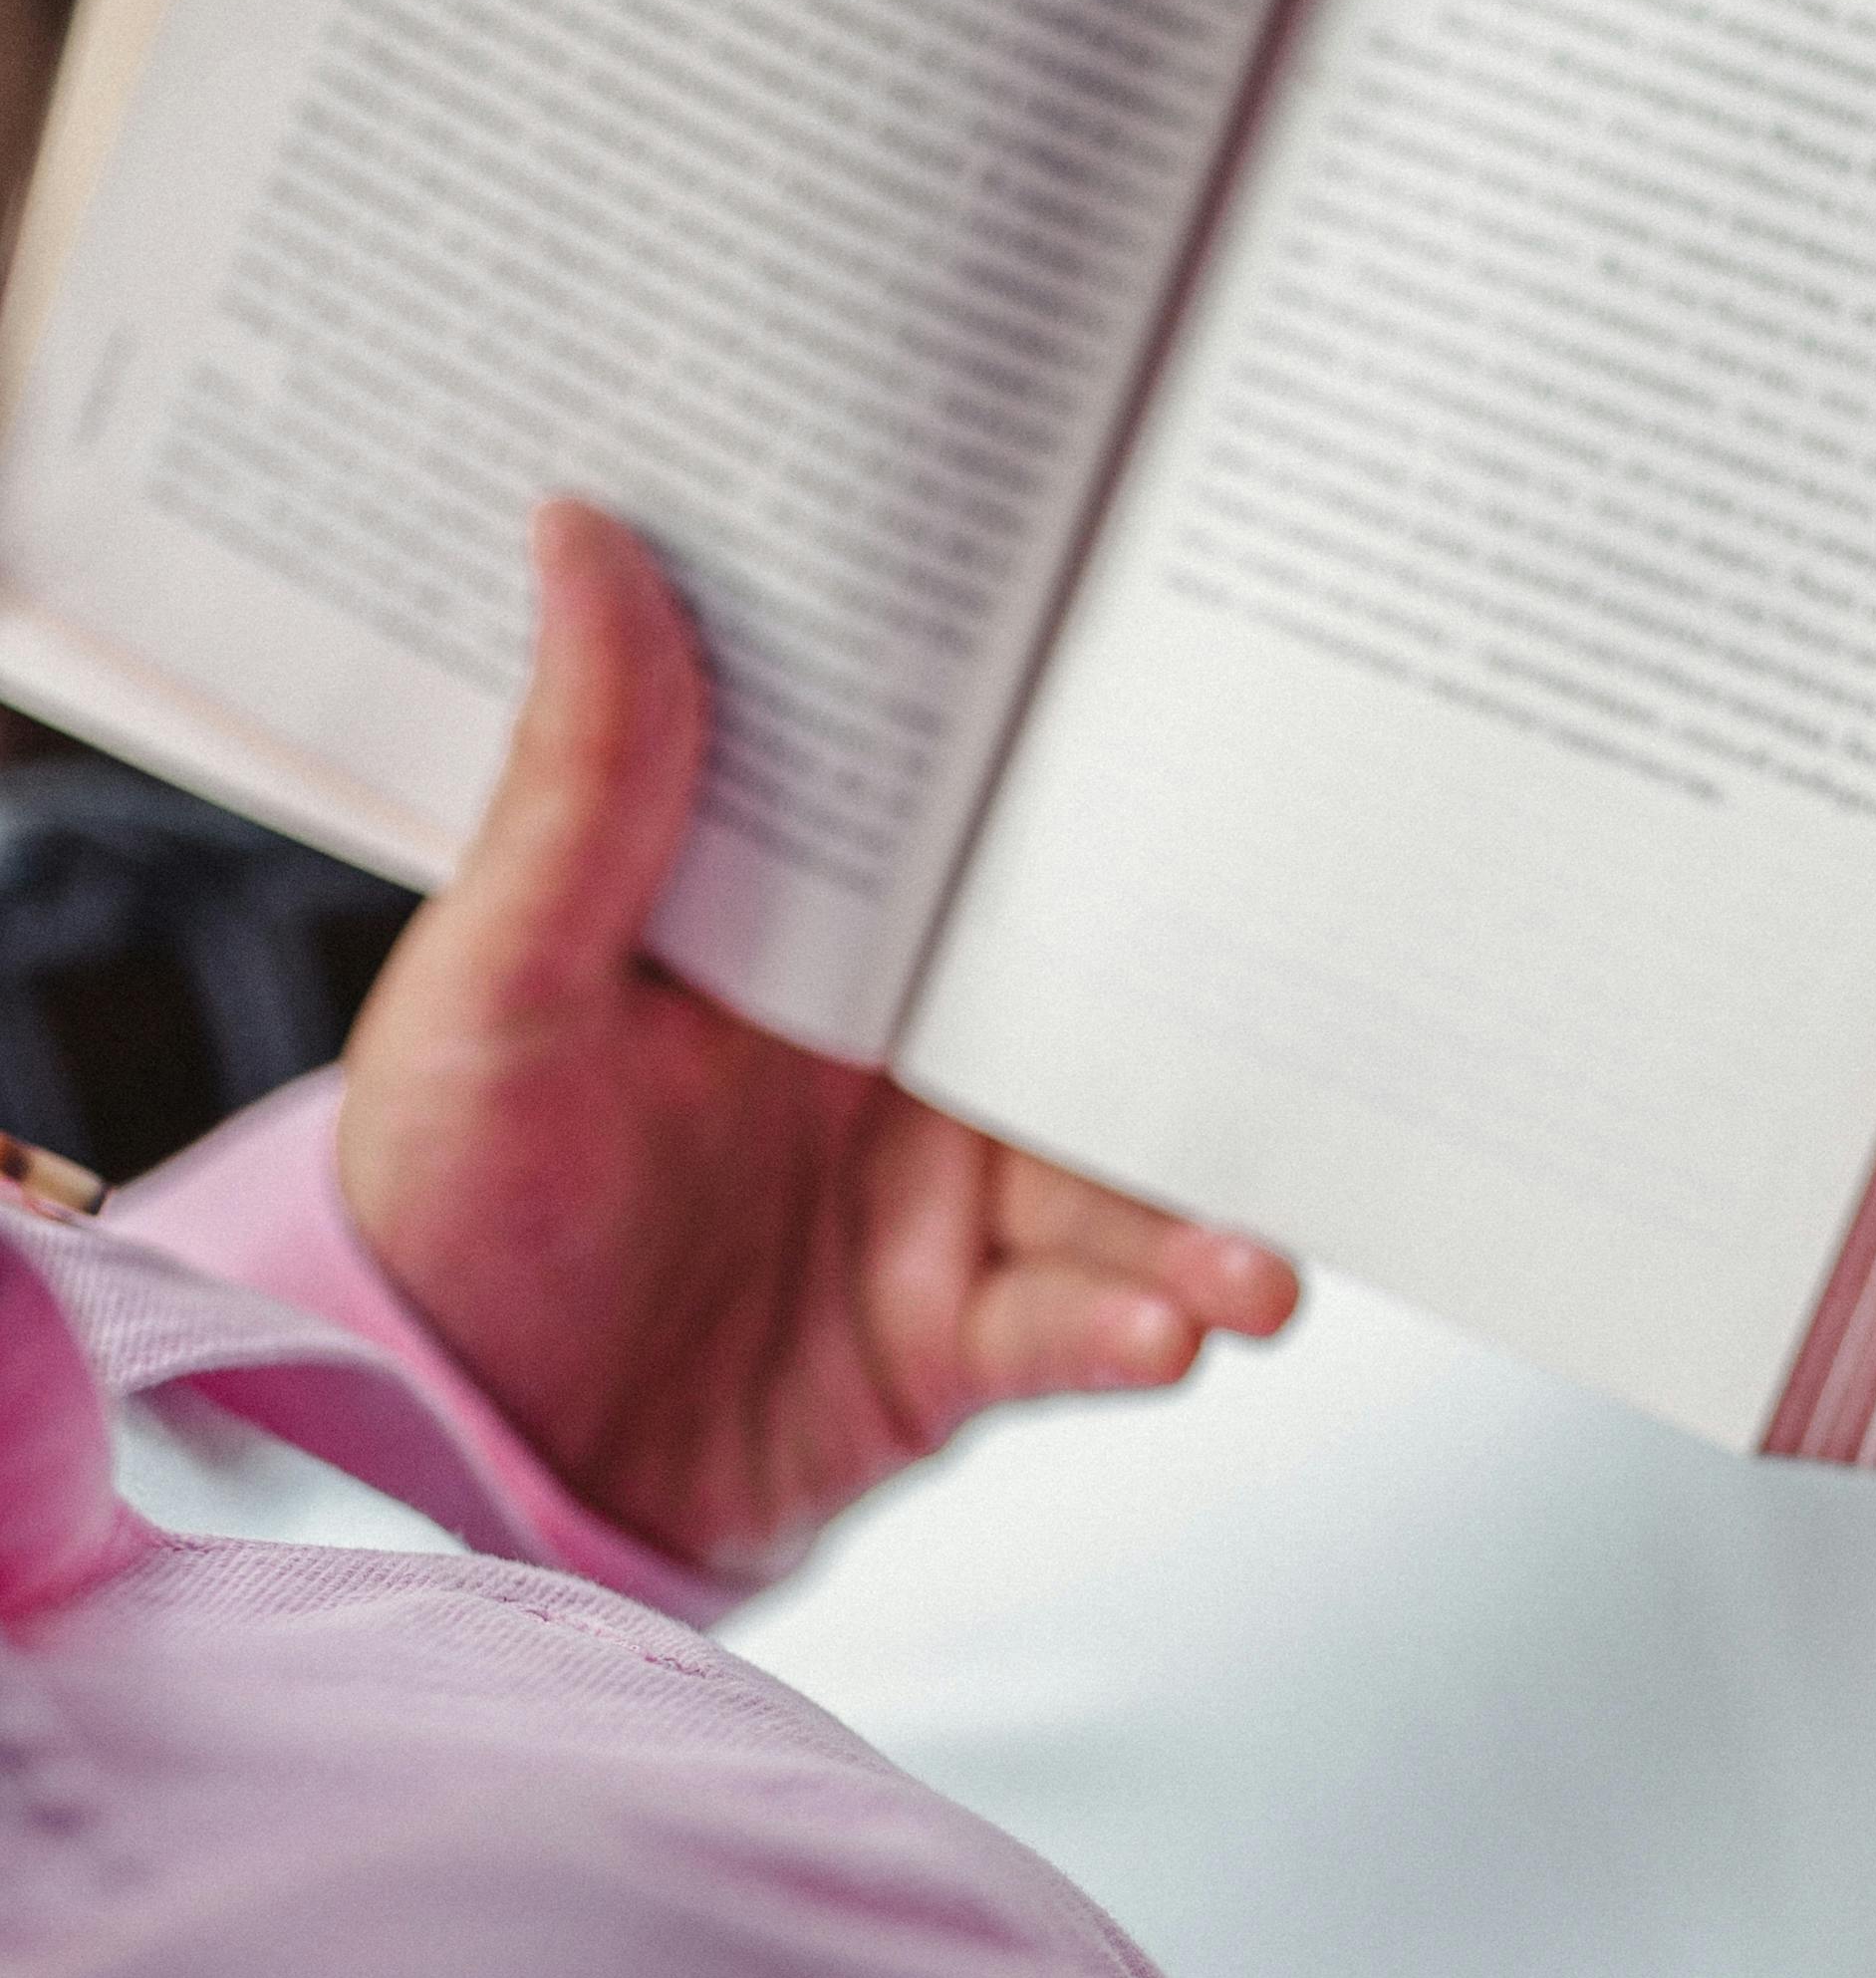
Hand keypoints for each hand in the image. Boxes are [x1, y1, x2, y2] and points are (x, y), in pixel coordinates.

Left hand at [340, 503, 1297, 1586]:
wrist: (459, 1445)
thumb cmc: (449, 1192)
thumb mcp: (496, 977)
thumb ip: (581, 783)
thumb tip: (582, 532)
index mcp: (822, 937)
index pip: (982, 822)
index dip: (1086, 753)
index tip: (1204, 691)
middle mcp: (909, 1058)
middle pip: (1104, 1005)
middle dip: (1221, 1007)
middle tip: (1325, 990)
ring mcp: (948, 1198)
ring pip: (1121, 1179)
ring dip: (1207, 1212)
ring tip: (1262, 1263)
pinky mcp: (958, 1340)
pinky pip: (1076, 1325)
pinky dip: (1141, 1326)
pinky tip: (1181, 1330)